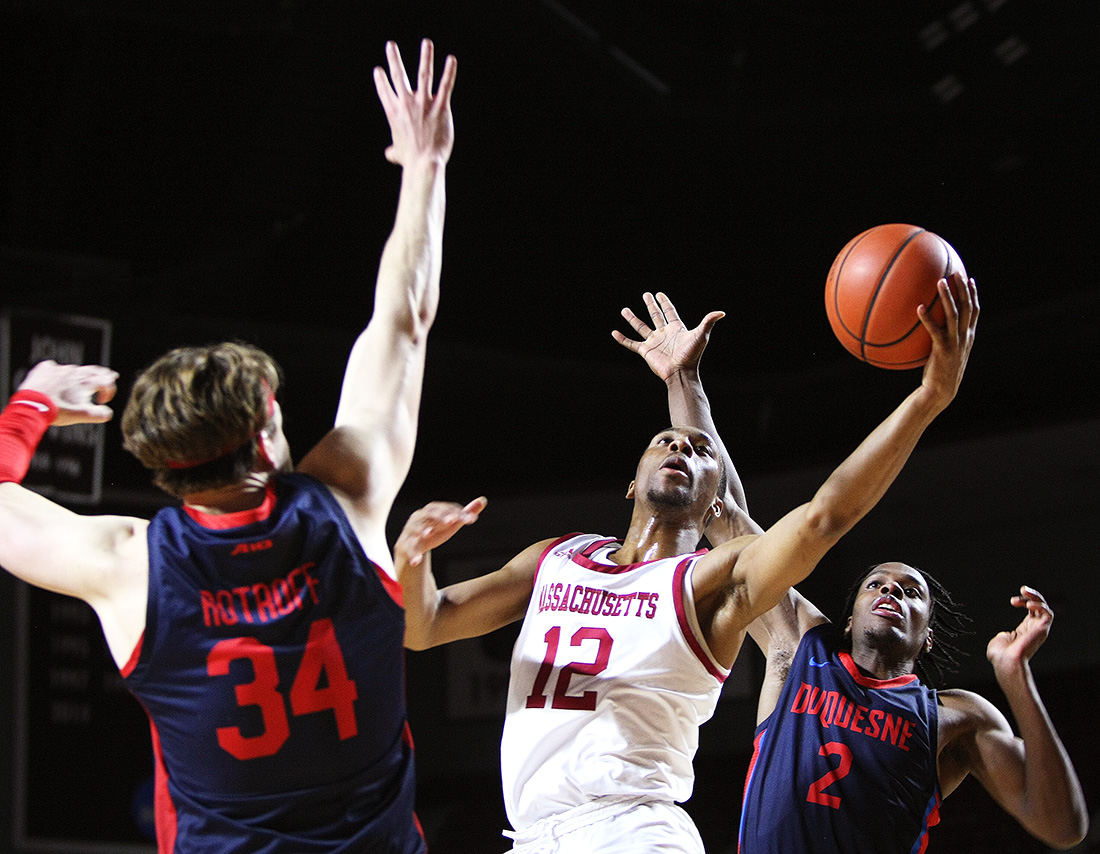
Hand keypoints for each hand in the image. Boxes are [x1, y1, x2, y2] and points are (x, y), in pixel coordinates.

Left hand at [18, 360, 117, 425]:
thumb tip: (107, 413)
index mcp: (86, 382)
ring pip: (75, 369)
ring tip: (77, 385)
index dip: (109, 391)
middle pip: (94, 370)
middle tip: (108, 377)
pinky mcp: (45, 370)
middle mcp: (75, 372)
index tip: (102, 402)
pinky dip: (58, 373)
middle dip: (102, 375)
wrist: (32, 405)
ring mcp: (59, 369)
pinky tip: (55, 379)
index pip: (107, 381)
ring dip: (79, 377)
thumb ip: (100, 415)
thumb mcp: (82, 416)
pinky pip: (54, 367)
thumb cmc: (58, 411)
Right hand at [373, 39, 456, 167]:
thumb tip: (390, 154)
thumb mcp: (399, 154)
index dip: (381, 80)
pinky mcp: (441, 108)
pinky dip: (449, 72)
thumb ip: (394, 151)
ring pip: (424, 74)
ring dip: (425, 57)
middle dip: (394, 59)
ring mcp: (424, 104)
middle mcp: (407, 104)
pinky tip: (451, 60)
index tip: (378, 70)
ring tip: (426, 43)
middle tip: (390, 45)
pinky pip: (445, 86)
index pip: (385, 91)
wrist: (424, 163)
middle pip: (399, 76)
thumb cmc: (411, 160)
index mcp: (394, 113)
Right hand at [394, 497, 486, 568]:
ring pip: (415, 529)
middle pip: (429, 514)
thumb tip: (482, 500)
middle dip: (440, 517)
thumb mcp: (451, 524)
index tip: (471, 519)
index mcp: (432, 510)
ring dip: (422, 530)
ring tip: (429, 533)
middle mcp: (419, 517)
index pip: (446, 509)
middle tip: (451, 521)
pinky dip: (413, 555)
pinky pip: (408, 549)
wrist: (412, 546)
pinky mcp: (404, 545)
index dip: (458, 513)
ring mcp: (410, 531)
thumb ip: (465, 513)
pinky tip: (417, 561)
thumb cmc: (435, 531)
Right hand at [612, 292, 724, 381]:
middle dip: (651, 305)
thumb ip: (708, 322)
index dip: (665, 303)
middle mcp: (664, 333)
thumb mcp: (700, 335)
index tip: (660, 294)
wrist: (681, 372)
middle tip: (646, 295)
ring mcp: (654, 342)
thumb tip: (721, 312)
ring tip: (624, 310)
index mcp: (676, 328)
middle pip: (655, 316)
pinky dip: (623, 339)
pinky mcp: (646, 351)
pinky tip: (614, 332)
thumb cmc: (691, 355)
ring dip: (632, 318)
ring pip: (641, 327)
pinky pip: (632, 343)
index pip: (669, 312)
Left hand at [917, 272, 978, 410]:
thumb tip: (932, 326)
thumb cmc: (940, 372)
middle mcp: (964, 337)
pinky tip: (918, 308)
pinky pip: (934, 330)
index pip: (974, 311)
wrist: (941, 391)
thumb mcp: (946, 353)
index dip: (973, 295)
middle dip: (963, 289)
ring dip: (948, 296)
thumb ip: (943, 338)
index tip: (970, 279)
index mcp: (968, 336)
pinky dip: (927, 318)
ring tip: (940, 281)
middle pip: (967, 307)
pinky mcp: (943, 350)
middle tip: (956, 272)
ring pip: (954, 314)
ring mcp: (955, 343)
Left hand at [987, 586, 1052, 671]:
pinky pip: (1048, 614)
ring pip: (1046, 608)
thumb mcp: (1001, 640)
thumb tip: (1005, 636)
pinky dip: (1040, 606)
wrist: (1005, 661)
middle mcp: (1035, 629)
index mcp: (1026, 630)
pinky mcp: (1043, 630)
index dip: (1024, 601)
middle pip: (1040, 607)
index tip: (1013, 601)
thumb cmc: (1000, 655)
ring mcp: (1039, 630)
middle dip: (1033, 595)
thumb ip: (1004, 635)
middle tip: (1023, 589)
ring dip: (1037, 597)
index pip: (1031, 610)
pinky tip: (1029, 604)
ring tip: (1025, 591)